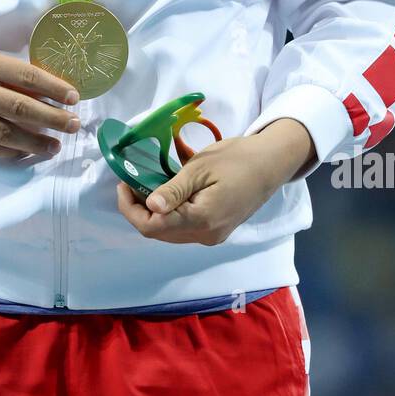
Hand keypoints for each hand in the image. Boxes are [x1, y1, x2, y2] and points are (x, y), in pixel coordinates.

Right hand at [0, 35, 80, 159]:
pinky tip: (23, 152)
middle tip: (74, 126)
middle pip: (20, 108)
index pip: (25, 76)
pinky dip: (6, 151)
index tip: (75, 98)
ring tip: (54, 146)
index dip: (53, 88)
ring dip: (34, 142)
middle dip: (52, 119)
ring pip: (4, 133)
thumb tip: (38, 90)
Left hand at [115, 118, 315, 245]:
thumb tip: (149, 208)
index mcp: (202, 220)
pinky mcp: (216, 230)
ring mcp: (212, 235)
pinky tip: (167, 192)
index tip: (123, 184)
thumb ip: (173, 190)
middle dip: (139, 210)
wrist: (271, 164)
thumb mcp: (200, 168)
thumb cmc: (237, 160)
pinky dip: (170, 211)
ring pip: (170, 232)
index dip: (130, 208)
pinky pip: (184, 226)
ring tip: (147, 184)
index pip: (152, 227)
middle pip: (159, 233)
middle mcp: (206, 235)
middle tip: (132, 181)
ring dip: (154, 211)